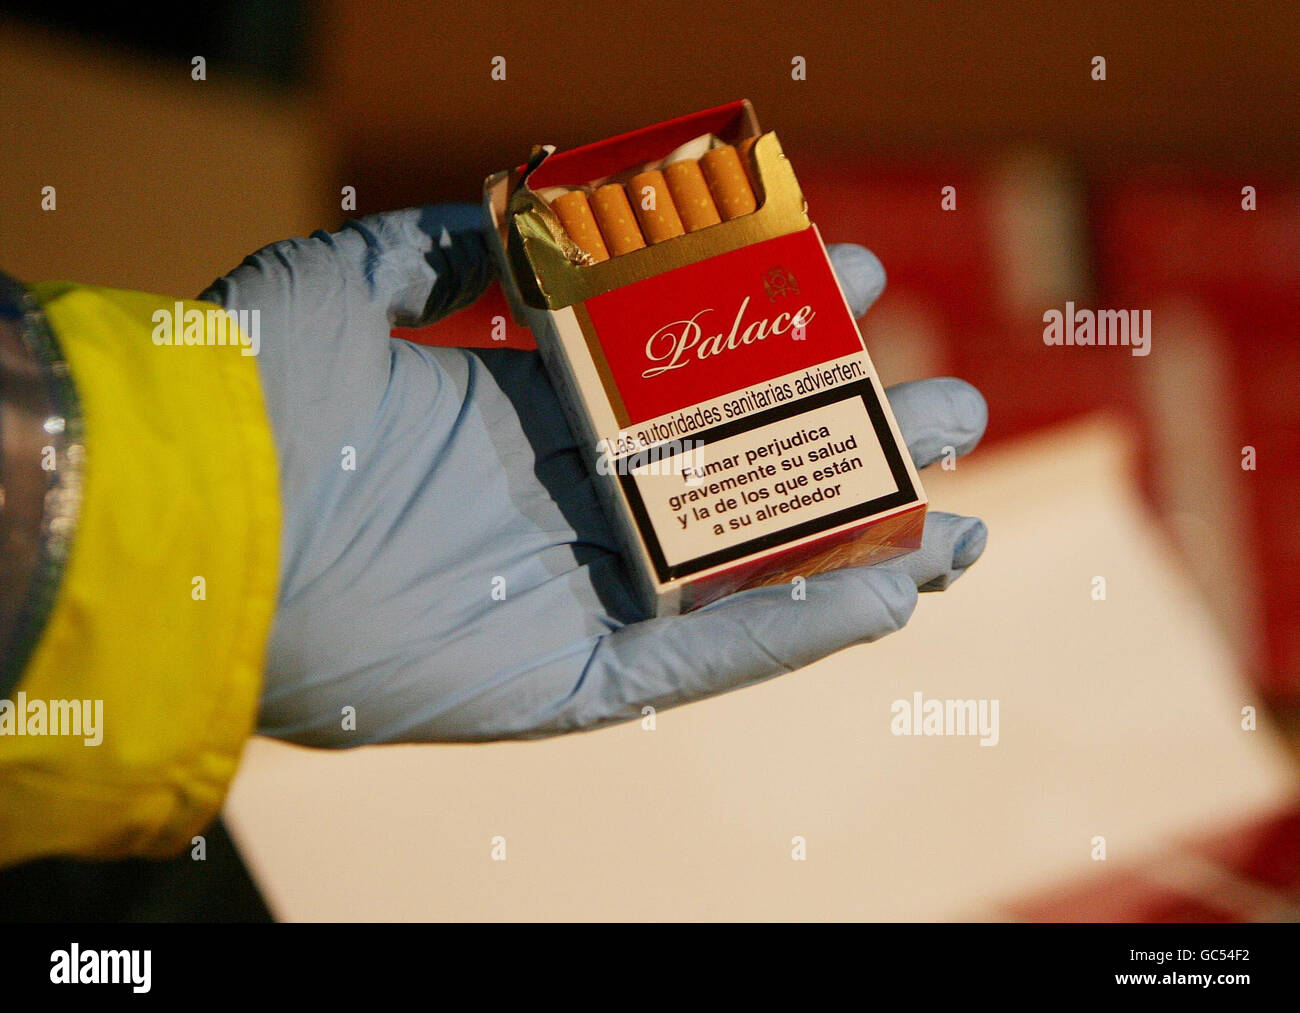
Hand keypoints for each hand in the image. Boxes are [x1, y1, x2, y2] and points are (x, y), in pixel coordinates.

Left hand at [201, 206, 987, 745]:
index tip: (854, 278)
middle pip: (734, 477)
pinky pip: (701, 654)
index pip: (681, 379)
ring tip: (966, 509)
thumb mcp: (350, 283)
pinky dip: (796, 629)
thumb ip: (444, 253)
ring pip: (741, 573)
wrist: (184, 529)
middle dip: (846, 440)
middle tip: (952, 401)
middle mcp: (561, 505)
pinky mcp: (568, 677)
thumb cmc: (253, 397)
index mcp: (523, 417)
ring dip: (856, 542)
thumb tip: (530, 223)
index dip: (770, 332)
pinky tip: (894, 589)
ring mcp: (573, 592)